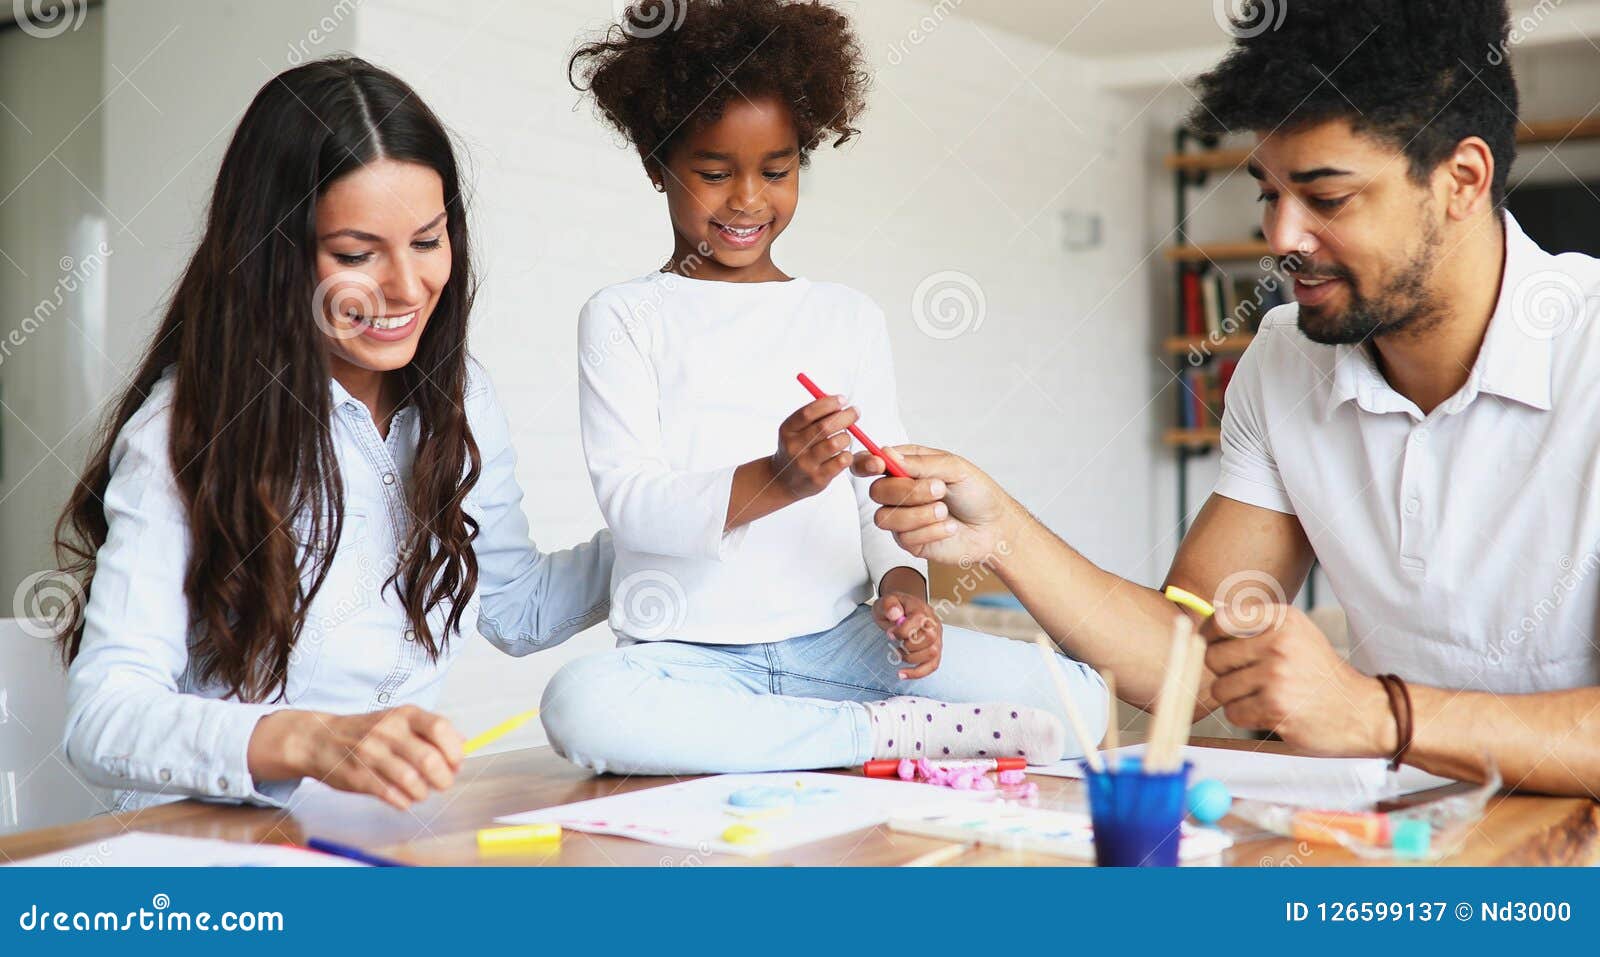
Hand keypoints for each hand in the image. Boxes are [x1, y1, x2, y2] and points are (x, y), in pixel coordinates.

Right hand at [249, 705, 464, 809]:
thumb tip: (464, 745)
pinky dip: (405, 801)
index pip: (441, 728)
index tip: (457, 763)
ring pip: (412, 781)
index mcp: (404, 715)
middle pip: (430, 759)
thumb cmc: (367, 731)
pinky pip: (392, 795)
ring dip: (424, 793)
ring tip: (421, 792)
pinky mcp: (359, 777)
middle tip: (443, 783)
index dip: (455, 750)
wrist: (320, 739)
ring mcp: (372, 754)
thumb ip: (431, 731)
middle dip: (444, 778)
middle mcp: (388, 732)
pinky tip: (404, 798)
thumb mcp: (399, 720)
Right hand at [771, 394, 858, 499]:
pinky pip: (841, 461)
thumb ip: (814, 416)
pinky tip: (843, 454)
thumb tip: (839, 401)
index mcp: (787, 430)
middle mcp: (794, 447)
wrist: (783, 481)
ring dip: (846, 437)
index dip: (828, 404)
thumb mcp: (796, 430)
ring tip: (845, 438)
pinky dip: (847, 454)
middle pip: (824, 427)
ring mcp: (805, 464)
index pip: (808, 413)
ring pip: (835, 444)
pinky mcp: (818, 478)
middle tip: (855, 412)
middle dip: (845, 416)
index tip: (843, 400)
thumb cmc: (797, 448)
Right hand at [853, 445, 1011, 564]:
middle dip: (908, 491)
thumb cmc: (977, 493)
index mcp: (906, 467)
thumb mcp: (954, 468)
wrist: (994, 528)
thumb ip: (920, 462)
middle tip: (938, 489)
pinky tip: (948, 527)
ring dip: (919, 514)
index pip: (870, 463)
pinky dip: (930, 531)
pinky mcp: (910, 541)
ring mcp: (903, 517)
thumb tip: (887, 453)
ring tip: (944, 511)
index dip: (866, 464)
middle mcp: (900, 492)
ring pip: (886, 517)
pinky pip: (904, 537)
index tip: (879, 465)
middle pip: (876, 491)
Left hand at [874, 591, 942, 678]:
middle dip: (908, 644)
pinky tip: (902, 674)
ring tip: (899, 653)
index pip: (919, 620)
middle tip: (897, 642)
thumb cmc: (894, 607)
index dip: (902, 630)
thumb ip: (889, 605)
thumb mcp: (886, 600)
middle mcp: (933, 623)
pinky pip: (933, 665)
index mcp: (921, 609)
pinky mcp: (935, 650)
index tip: (890, 633)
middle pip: (929, 638)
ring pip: (932, 653)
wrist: (901, 609)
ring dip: (912, 657)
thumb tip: (895, 614)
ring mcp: (936, 637)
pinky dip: (918, 673)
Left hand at [1202, 604, 1394, 756]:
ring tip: (1262, 697)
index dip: (1208, 637)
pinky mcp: (1277, 708)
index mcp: (1282, 620)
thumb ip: (1256, 624)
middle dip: (1223, 673)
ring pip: (1221, 689)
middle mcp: (1279, 644)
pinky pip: (1234, 713)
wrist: (1362, 711)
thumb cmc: (1320, 673)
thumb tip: (1210, 613)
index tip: (1215, 648)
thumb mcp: (1296, 634)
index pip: (1220, 621)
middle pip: (1213, 658)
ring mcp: (1278, 676)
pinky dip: (1245, 717)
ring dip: (1235, 698)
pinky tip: (1269, 712)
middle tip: (1246, 679)